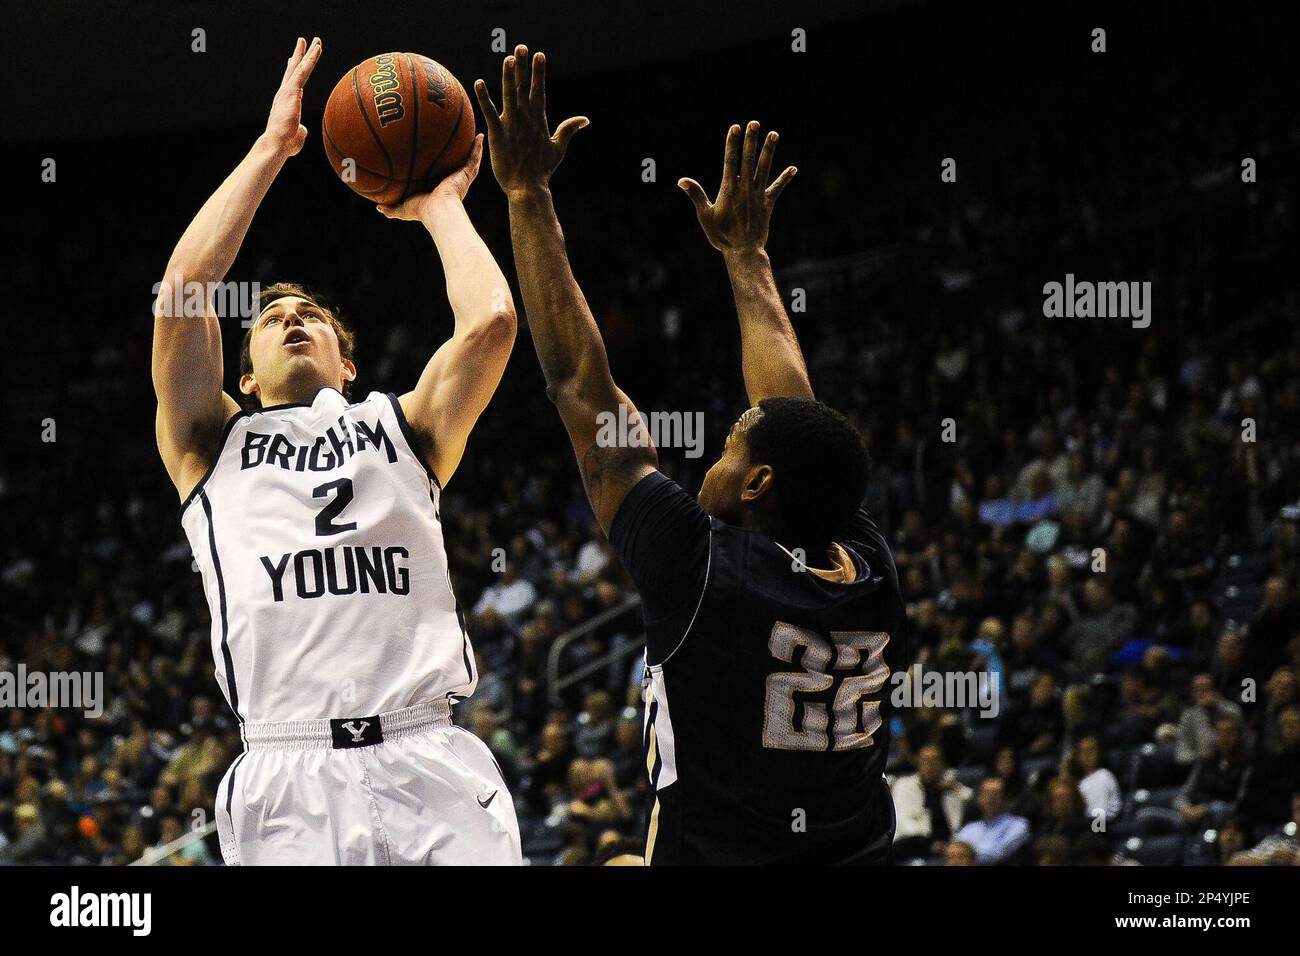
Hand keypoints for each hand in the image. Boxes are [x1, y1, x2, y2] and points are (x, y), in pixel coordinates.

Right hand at [264, 37, 321, 156]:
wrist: (276, 143)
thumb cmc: (285, 144)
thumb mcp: (296, 136)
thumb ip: (300, 131)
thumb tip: (302, 130)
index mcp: (285, 102)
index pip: (290, 82)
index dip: (292, 70)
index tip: (293, 59)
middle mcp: (284, 93)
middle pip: (293, 69)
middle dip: (299, 55)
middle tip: (303, 41)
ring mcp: (287, 90)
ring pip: (300, 67)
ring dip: (308, 53)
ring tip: (316, 40)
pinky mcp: (292, 91)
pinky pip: (304, 70)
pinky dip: (311, 59)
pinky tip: (318, 49)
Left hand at [376, 134, 483, 219]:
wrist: (438, 210)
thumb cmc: (421, 211)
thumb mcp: (402, 208)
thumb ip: (391, 207)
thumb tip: (378, 207)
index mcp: (439, 190)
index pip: (439, 175)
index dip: (439, 167)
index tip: (437, 157)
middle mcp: (452, 182)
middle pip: (455, 165)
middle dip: (457, 155)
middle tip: (456, 142)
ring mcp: (460, 177)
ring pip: (468, 160)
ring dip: (472, 149)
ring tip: (474, 135)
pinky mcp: (466, 174)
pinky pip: (473, 158)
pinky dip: (478, 147)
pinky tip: (480, 136)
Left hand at [473, 45, 588, 194]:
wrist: (528, 188)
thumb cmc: (542, 170)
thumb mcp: (559, 148)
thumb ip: (569, 130)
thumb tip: (585, 119)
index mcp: (539, 120)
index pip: (539, 90)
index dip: (539, 72)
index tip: (539, 54)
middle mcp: (526, 118)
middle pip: (524, 87)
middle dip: (524, 67)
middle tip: (521, 47)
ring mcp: (512, 125)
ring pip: (509, 95)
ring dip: (508, 76)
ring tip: (507, 58)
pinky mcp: (498, 134)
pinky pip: (490, 112)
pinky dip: (485, 97)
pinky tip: (479, 82)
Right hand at [679, 121, 796, 255]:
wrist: (743, 252)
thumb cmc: (721, 236)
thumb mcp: (705, 215)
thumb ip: (696, 195)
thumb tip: (681, 180)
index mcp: (729, 190)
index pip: (730, 161)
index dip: (732, 143)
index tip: (735, 128)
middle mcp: (745, 189)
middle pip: (748, 159)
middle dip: (751, 140)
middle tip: (754, 123)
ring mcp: (758, 195)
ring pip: (764, 168)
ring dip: (769, 150)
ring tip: (774, 134)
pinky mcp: (768, 204)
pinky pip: (777, 188)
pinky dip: (785, 178)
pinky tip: (793, 168)